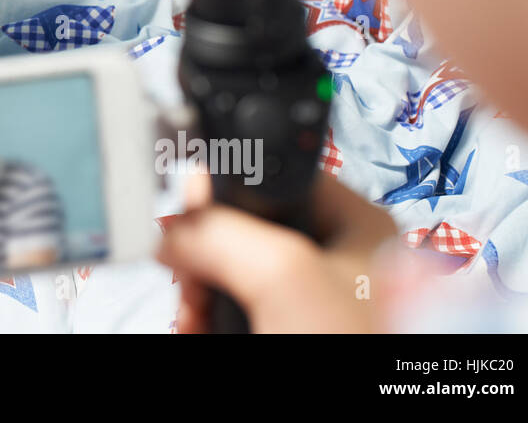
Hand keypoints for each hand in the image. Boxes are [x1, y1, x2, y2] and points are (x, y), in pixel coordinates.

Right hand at [155, 171, 400, 332]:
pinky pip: (235, 316)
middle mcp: (339, 262)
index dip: (222, 191)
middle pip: (242, 230)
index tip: (186, 215)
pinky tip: (195, 331)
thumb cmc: (350, 351)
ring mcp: (315, 309)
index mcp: (357, 226)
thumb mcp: (278, 272)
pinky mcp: (292, 336)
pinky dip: (207, 322)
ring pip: (232, 278)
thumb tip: (171, 228)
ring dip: (197, 295)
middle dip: (201, 256)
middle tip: (190, 280)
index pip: (273, 176)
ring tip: (189, 317)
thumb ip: (215, 229)